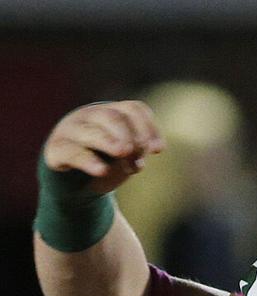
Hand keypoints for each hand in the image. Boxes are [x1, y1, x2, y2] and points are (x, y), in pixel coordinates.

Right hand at [44, 101, 164, 193]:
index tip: (158, 150)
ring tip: (124, 152)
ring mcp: (71, 131)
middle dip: (129, 135)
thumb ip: (136, 150)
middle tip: (139, 151)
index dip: (147, 127)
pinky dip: (89, 161)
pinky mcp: (57, 150)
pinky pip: (73, 153)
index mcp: (110, 114)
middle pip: (112, 117)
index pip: (132, 109)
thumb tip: (146, 148)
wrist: (74, 182)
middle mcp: (89, 116)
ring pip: (91, 132)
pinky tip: (102, 170)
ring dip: (109, 141)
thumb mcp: (125, 156)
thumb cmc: (105, 162)